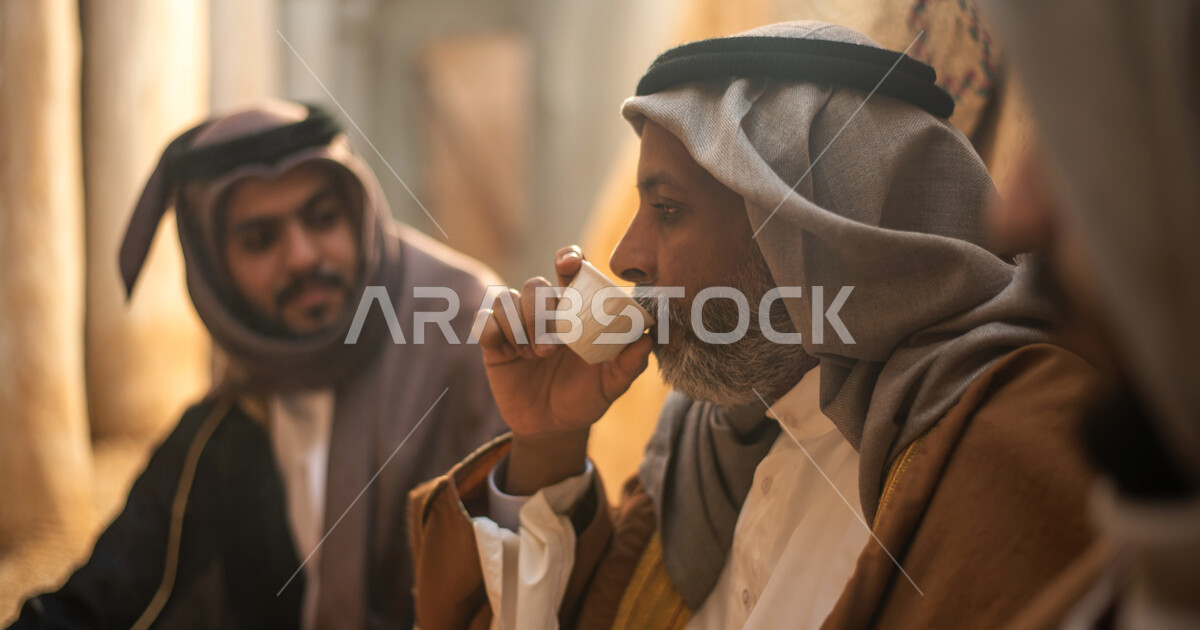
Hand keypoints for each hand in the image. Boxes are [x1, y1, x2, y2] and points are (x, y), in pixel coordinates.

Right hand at [479, 245, 652, 493]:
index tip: (570, 265)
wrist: (553, 429)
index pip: (570, 270)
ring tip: (534, 355)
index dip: (568, 258)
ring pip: (507, 299)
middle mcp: (544, 312)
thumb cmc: (585, 398)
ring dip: (520, 325)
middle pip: (536, 285)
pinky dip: (494, 333)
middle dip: (541, 310)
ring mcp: (517, 327)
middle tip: (551, 346)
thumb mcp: (611, 385)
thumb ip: (629, 364)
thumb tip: (648, 340)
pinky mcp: (494, 344)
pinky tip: (510, 354)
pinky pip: (484, 322)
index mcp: (575, 311)